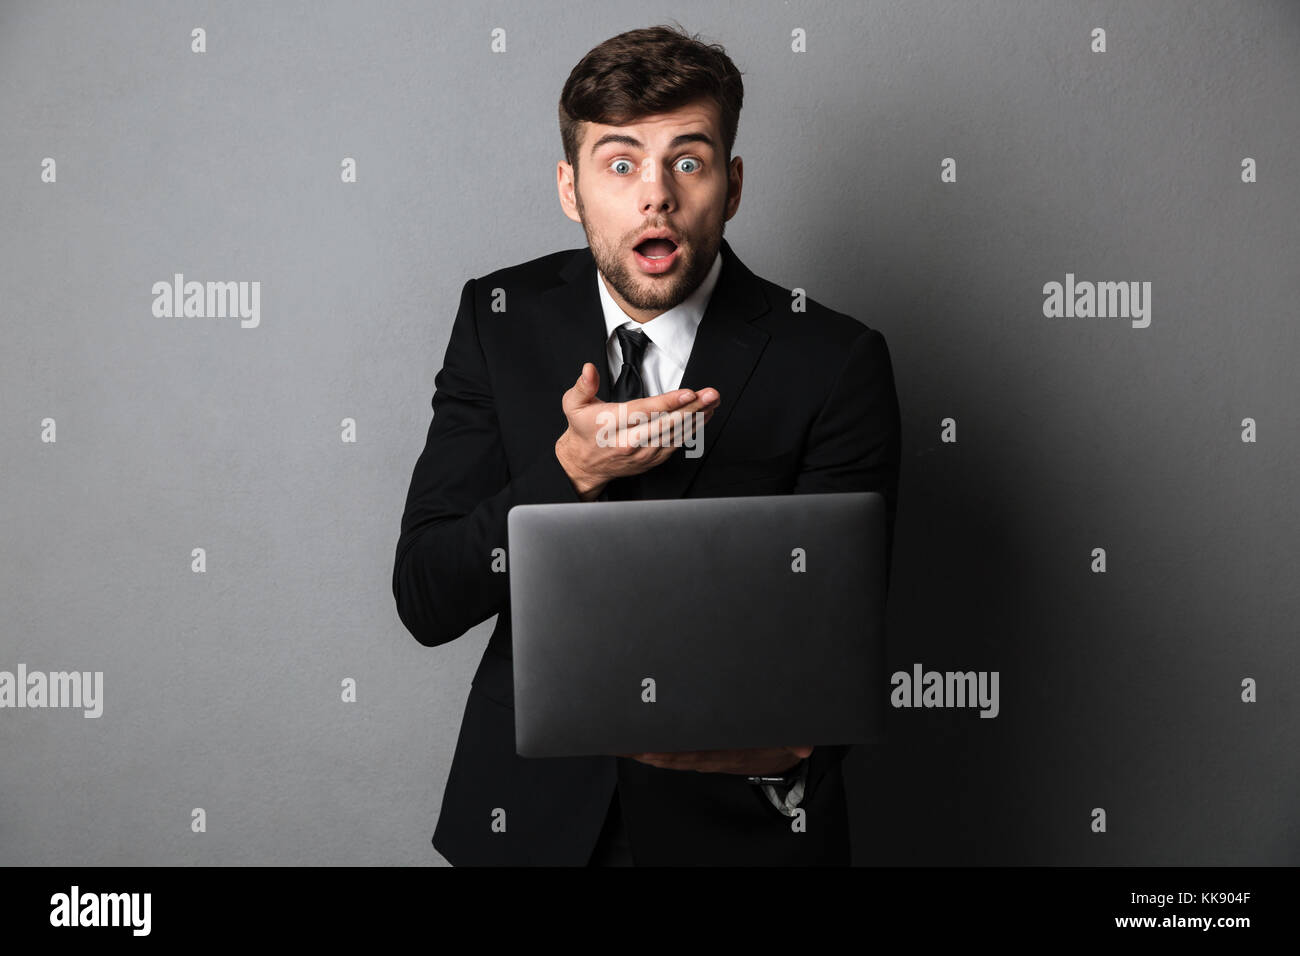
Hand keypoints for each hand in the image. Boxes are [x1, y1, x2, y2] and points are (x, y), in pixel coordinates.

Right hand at [555, 362, 720, 500]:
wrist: (584, 464)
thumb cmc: (583, 429)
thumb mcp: (573, 404)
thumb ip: (583, 386)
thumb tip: (589, 370)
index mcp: (610, 425)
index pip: (643, 412)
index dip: (668, 402)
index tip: (688, 393)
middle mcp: (628, 442)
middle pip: (665, 424)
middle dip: (691, 408)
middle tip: (711, 395)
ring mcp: (642, 454)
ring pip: (674, 435)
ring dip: (696, 418)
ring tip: (713, 402)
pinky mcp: (651, 460)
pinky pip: (675, 445)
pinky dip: (692, 431)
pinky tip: (703, 417)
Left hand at [613, 746, 812, 774]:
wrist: (781, 754)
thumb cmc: (776, 741)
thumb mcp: (787, 740)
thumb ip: (793, 739)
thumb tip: (803, 746)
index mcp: (728, 753)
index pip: (696, 753)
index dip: (672, 751)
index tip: (650, 748)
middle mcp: (711, 758)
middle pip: (674, 755)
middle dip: (646, 750)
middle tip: (622, 743)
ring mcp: (703, 758)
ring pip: (668, 756)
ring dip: (643, 751)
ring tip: (619, 743)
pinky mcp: (699, 755)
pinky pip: (672, 754)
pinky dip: (651, 751)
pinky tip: (633, 746)